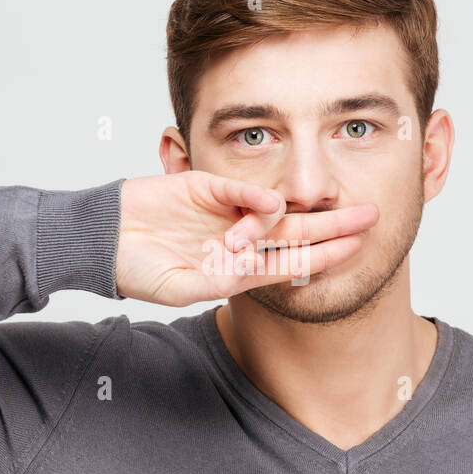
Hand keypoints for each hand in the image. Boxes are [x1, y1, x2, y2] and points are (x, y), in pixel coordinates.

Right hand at [114, 171, 378, 306]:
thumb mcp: (186, 287)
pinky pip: (241, 189)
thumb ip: (228, 278)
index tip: (358, 248)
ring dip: (290, 220)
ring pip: (274, 210)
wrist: (100, 241)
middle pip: (298, 230)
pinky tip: (270, 205)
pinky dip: (257, 196)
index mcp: (238, 267)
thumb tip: (266, 266)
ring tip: (292, 229)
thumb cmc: (137, 270)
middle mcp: (238, 238)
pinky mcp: (206, 186)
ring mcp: (225, 212)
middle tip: (372, 214)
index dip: (326, 254)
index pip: (292, 260)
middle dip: (335, 224)